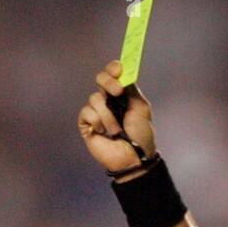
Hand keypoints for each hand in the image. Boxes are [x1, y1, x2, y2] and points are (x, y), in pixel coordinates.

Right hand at [78, 60, 157, 177]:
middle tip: (118, 92)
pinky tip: (103, 133)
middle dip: (108, 82)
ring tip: (116, 131)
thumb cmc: (140, 135)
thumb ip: (132, 89)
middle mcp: (107, 100)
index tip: (119, 70)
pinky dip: (97, 121)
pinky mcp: (87, 124)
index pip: (112, 74)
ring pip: (95, 98)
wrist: (135, 157)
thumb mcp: (141, 108)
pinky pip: (87, 112)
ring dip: (108, 115)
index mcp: (121, 95)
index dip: (113, 68)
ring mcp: (96, 112)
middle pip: (100, 78)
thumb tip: (124, 72)